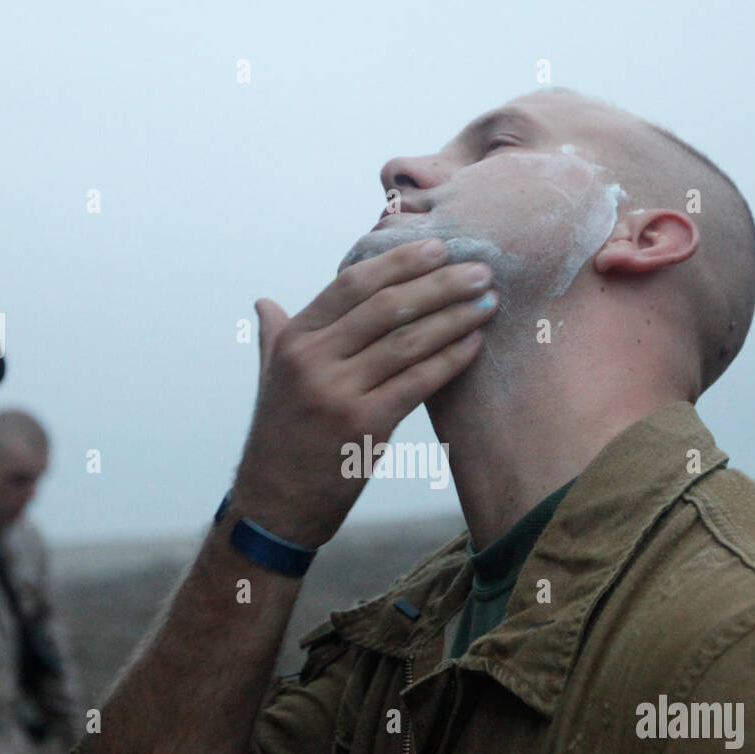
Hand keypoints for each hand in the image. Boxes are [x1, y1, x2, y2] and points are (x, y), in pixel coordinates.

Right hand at [232, 239, 496, 547]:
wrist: (275, 504)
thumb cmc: (281, 438)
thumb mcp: (271, 379)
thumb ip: (276, 335)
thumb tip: (265, 303)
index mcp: (295, 339)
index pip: (352, 283)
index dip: (399, 262)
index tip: (438, 248)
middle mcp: (314, 360)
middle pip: (387, 306)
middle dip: (440, 283)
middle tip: (480, 269)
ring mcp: (338, 392)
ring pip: (408, 340)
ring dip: (455, 316)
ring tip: (489, 301)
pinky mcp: (364, 425)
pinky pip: (418, 381)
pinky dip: (451, 358)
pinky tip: (475, 343)